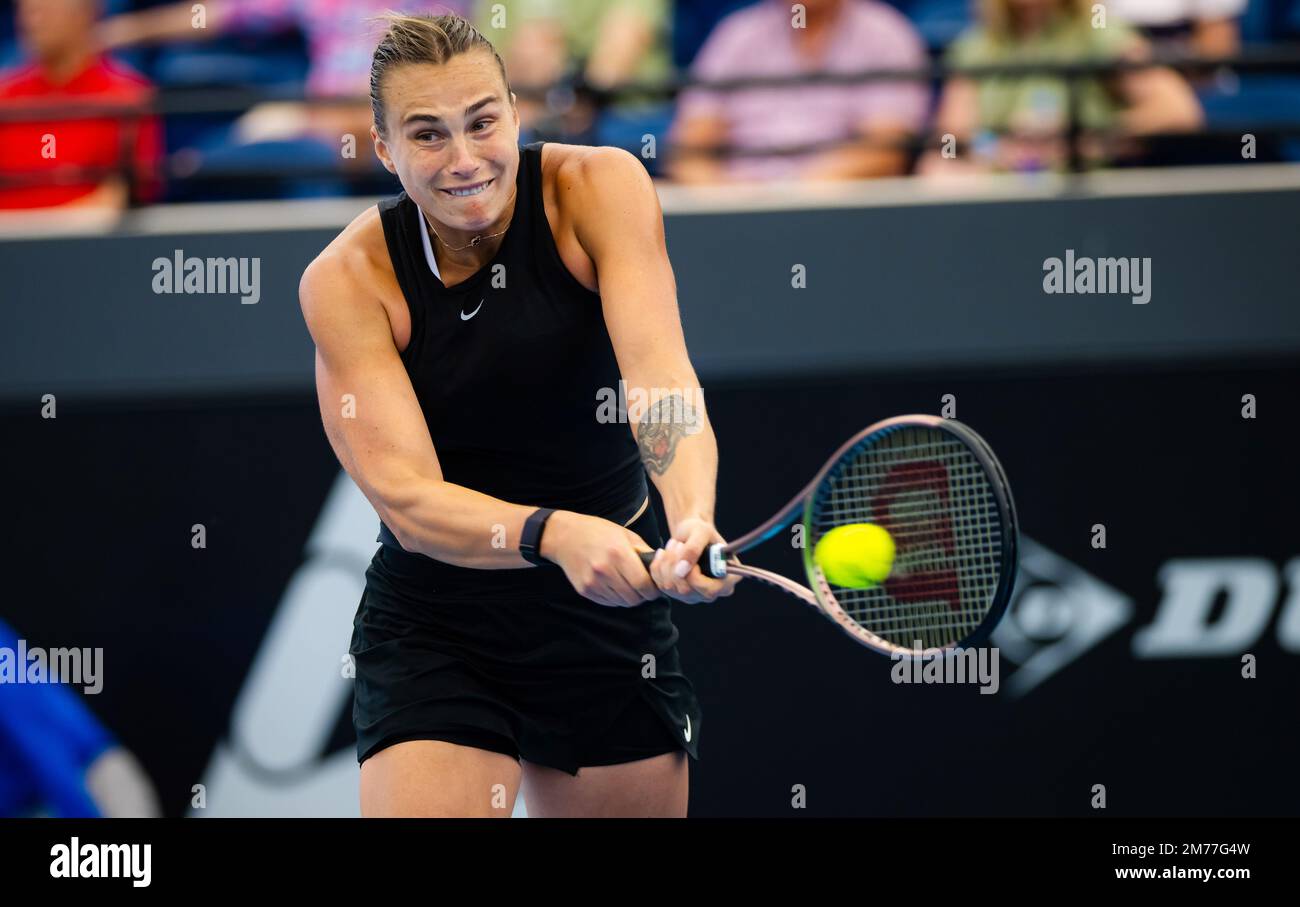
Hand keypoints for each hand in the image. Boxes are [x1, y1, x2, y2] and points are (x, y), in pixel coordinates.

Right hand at [539, 511, 660, 607]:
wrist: (565, 536)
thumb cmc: (598, 532)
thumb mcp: (625, 535)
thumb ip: (644, 552)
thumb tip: (662, 567)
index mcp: (618, 554)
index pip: (643, 585)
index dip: (653, 590)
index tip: (654, 587)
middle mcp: (605, 570)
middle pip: (633, 598)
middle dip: (642, 595)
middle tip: (643, 587)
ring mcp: (593, 582)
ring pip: (621, 602)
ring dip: (629, 597)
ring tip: (627, 584)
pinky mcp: (584, 590)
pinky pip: (608, 602)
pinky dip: (615, 598)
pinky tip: (614, 585)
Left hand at [648, 516, 740, 603]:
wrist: (690, 533)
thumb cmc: (701, 531)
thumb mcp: (701, 532)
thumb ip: (693, 549)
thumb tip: (681, 571)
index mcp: (728, 579)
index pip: (709, 590)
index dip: (693, 576)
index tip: (687, 552)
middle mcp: (713, 592)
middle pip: (687, 591)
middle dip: (675, 565)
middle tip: (676, 543)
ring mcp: (695, 595)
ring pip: (671, 588)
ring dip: (666, 563)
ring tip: (672, 544)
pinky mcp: (678, 593)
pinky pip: (661, 585)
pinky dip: (657, 567)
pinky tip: (663, 554)